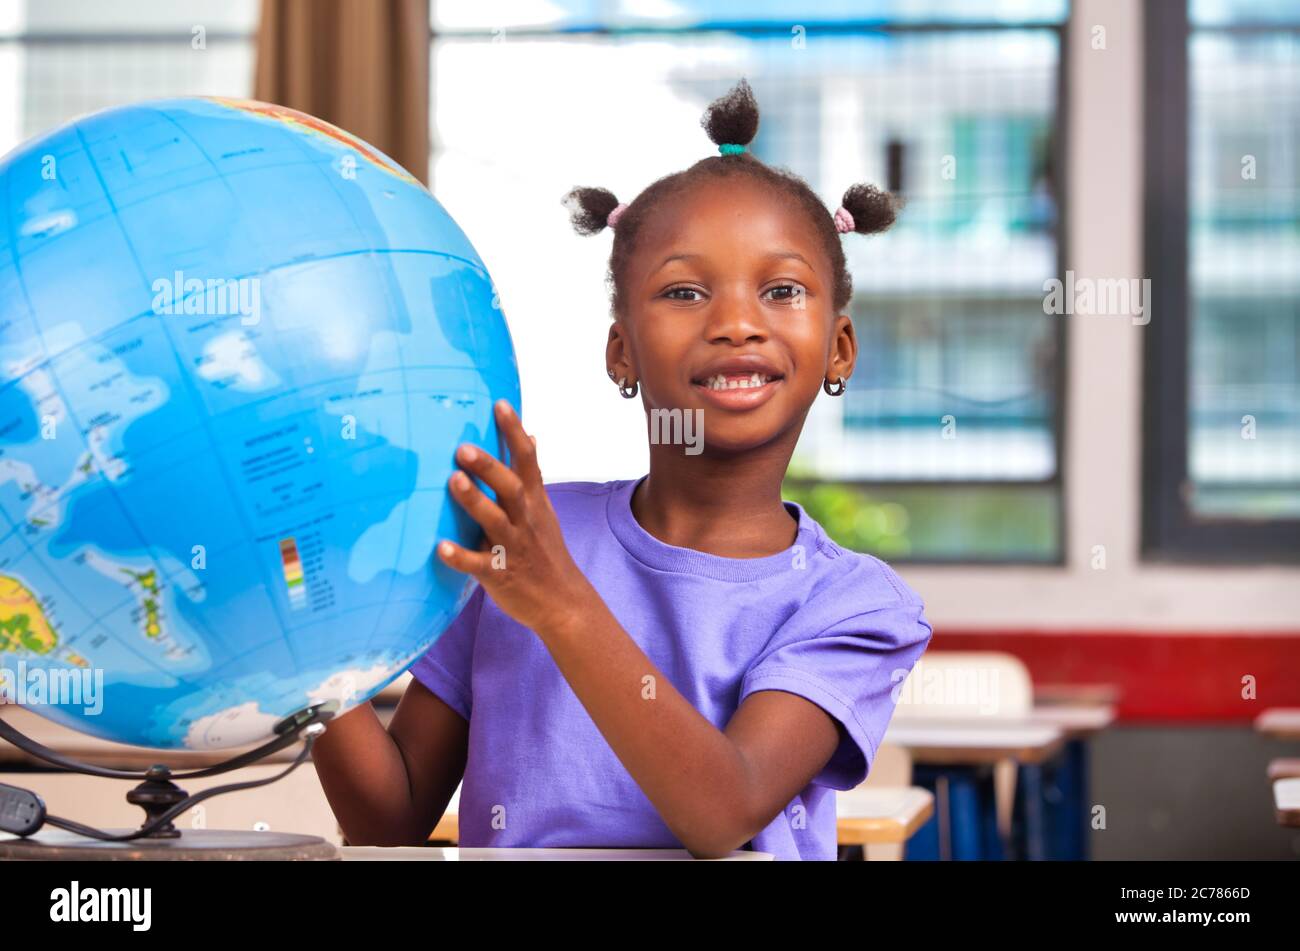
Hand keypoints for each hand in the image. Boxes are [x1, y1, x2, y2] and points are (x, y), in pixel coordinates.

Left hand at [436, 400, 594, 636]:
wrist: (564, 602)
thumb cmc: (545, 551)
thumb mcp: (544, 509)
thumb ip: (531, 476)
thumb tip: (531, 436)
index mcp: (534, 502)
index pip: (527, 460)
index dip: (514, 432)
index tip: (500, 404)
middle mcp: (524, 520)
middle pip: (510, 487)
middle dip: (490, 467)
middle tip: (463, 447)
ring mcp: (512, 547)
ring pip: (494, 521)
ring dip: (474, 500)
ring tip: (453, 481)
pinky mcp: (500, 575)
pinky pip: (478, 565)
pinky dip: (460, 556)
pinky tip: (440, 548)